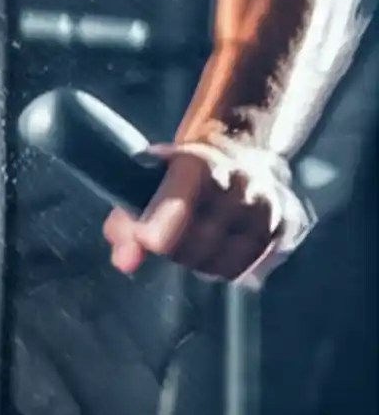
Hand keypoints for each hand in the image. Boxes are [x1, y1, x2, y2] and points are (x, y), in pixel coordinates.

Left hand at [102, 143, 311, 286]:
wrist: (243, 145)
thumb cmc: (182, 169)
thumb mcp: (147, 182)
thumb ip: (126, 223)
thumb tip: (124, 264)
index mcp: (198, 166)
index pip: (173, 219)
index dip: (153, 237)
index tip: (147, 239)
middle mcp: (240, 184)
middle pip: (195, 249)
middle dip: (176, 251)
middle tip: (172, 238)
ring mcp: (269, 207)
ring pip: (223, 266)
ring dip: (202, 263)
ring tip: (197, 241)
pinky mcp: (289, 226)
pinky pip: (251, 269)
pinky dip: (230, 267)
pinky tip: (221, 248)